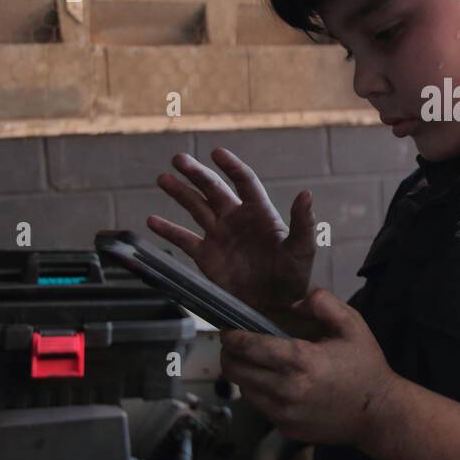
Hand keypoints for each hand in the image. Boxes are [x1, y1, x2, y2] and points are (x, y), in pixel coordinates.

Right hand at [147, 148, 315, 314]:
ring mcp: (220, 236)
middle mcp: (237, 219)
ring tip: (163, 179)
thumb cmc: (295, 276)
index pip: (244, 181)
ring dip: (179, 193)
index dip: (231, 166)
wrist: (277, 307)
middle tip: (179, 159)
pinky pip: (184, 239)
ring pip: (196, 208)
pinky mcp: (207, 256)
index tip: (217, 153)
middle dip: (197, 173)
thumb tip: (307, 193)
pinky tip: (152, 221)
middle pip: (213, 189)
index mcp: (260, 213)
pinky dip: (168, 230)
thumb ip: (303, 221)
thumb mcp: (302, 248)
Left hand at [219, 288, 401, 447]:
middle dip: (229, 354)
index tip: (228, 329)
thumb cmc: (366, 367)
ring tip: (254, 362)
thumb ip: (323, 303)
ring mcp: (283, 413)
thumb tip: (295, 303)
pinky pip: (260, 407)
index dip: (233, 337)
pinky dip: (260, 393)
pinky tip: (274, 382)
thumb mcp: (352, 325)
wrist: (378, 414)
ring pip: (243, 390)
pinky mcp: (285, 428)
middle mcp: (286, 390)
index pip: (249, 347)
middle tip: (234, 344)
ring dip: (243, 374)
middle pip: (236, 370)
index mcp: (300, 361)